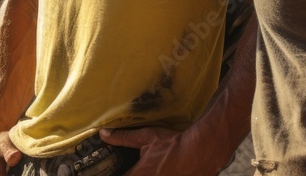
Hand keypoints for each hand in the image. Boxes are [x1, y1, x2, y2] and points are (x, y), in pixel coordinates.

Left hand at [99, 127, 224, 175]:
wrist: (201, 151)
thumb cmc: (173, 144)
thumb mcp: (146, 137)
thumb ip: (123, 137)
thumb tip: (104, 134)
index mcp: (140, 174)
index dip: (116, 173)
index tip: (110, 171)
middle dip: (135, 172)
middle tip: (141, 167)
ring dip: (150, 172)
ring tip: (156, 167)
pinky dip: (162, 174)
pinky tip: (165, 169)